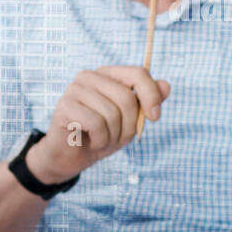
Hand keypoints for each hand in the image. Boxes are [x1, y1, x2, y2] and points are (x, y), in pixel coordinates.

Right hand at [28, 66, 170, 182]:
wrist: (71, 157)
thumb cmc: (101, 136)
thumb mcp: (130, 121)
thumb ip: (147, 102)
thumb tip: (166, 85)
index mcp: (107, 75)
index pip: (138, 73)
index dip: (151, 95)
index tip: (155, 118)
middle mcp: (89, 76)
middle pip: (126, 97)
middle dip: (128, 125)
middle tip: (118, 138)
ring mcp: (75, 89)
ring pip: (111, 113)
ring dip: (112, 136)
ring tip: (103, 140)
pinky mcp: (65, 105)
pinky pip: (96, 123)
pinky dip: (100, 140)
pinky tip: (91, 142)